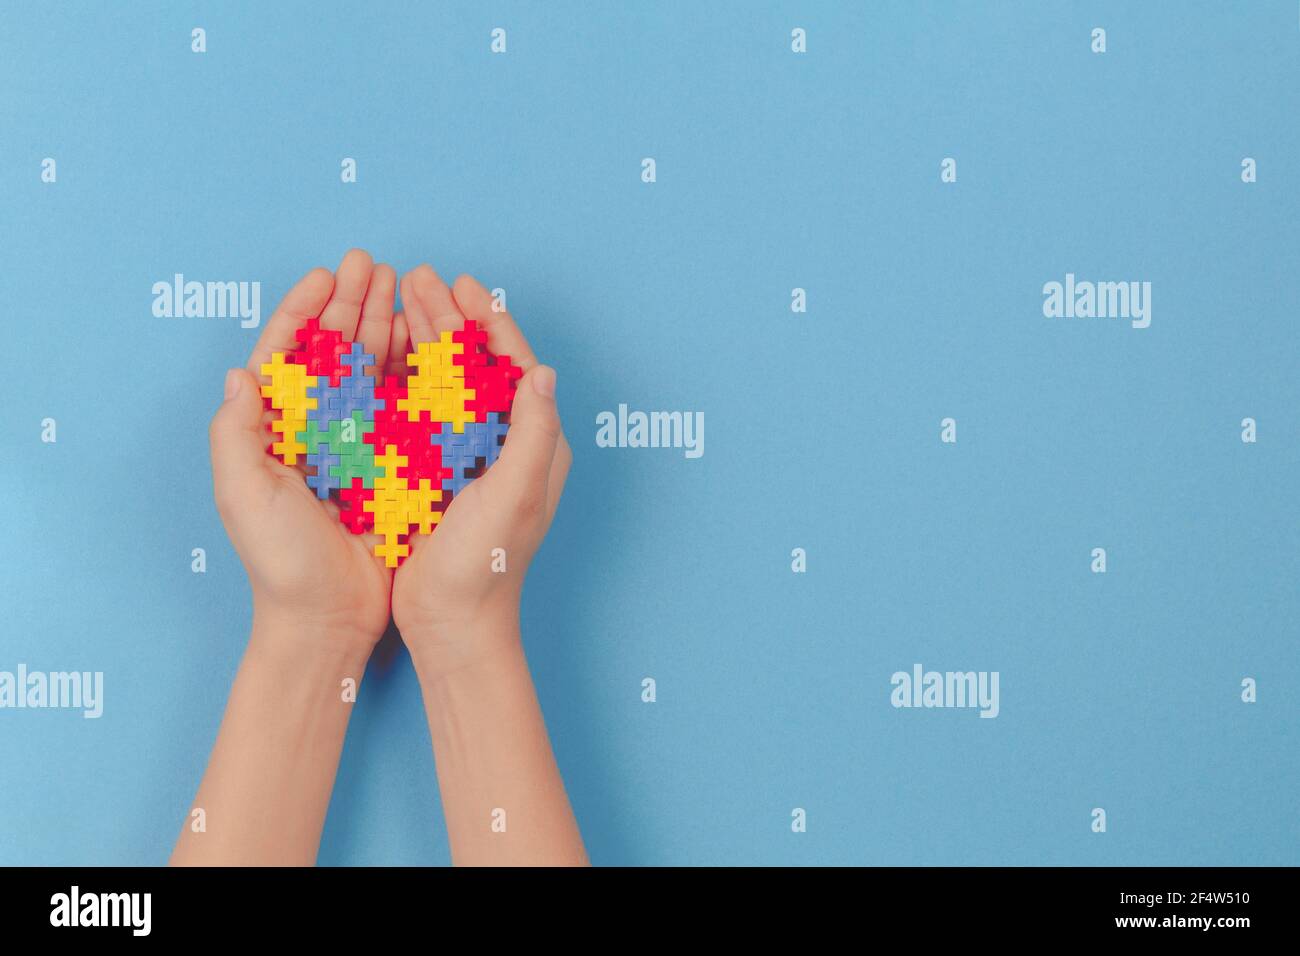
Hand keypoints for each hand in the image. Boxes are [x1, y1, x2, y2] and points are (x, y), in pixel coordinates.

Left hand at [208, 249, 398, 653]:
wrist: (330, 618)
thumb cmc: (279, 563)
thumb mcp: (243, 495)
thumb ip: (236, 435)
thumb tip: (239, 374)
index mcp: (275, 431)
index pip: (287, 356)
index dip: (305, 311)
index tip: (328, 276)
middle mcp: (316, 431)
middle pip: (334, 353)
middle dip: (352, 305)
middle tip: (372, 264)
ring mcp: (358, 446)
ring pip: (372, 373)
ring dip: (386, 327)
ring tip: (405, 288)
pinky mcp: (394, 467)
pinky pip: (405, 409)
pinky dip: (415, 372)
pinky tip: (427, 342)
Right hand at [390, 265, 571, 675]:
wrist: (453, 627)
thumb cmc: (485, 567)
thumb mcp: (513, 495)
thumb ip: (533, 433)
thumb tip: (543, 371)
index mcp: (537, 448)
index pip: (517, 367)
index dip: (489, 321)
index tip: (463, 284)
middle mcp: (510, 449)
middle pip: (479, 366)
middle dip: (452, 320)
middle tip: (420, 278)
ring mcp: (474, 462)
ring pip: (450, 383)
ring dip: (427, 341)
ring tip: (399, 301)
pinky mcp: (441, 477)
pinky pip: (426, 413)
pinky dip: (407, 379)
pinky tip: (383, 355)